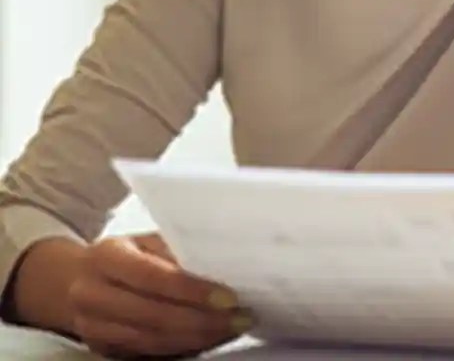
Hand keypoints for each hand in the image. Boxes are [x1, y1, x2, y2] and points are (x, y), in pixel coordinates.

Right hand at [63, 233, 252, 358]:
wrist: (74, 281)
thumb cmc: (125, 255)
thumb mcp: (145, 241)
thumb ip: (177, 251)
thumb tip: (226, 264)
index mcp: (106, 257)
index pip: (153, 276)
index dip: (192, 290)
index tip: (229, 298)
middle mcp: (92, 294)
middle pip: (154, 316)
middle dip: (204, 321)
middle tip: (242, 318)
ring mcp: (94, 327)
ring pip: (153, 341)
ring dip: (199, 338)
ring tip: (234, 328)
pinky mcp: (102, 349)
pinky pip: (150, 354)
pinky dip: (185, 348)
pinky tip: (211, 338)